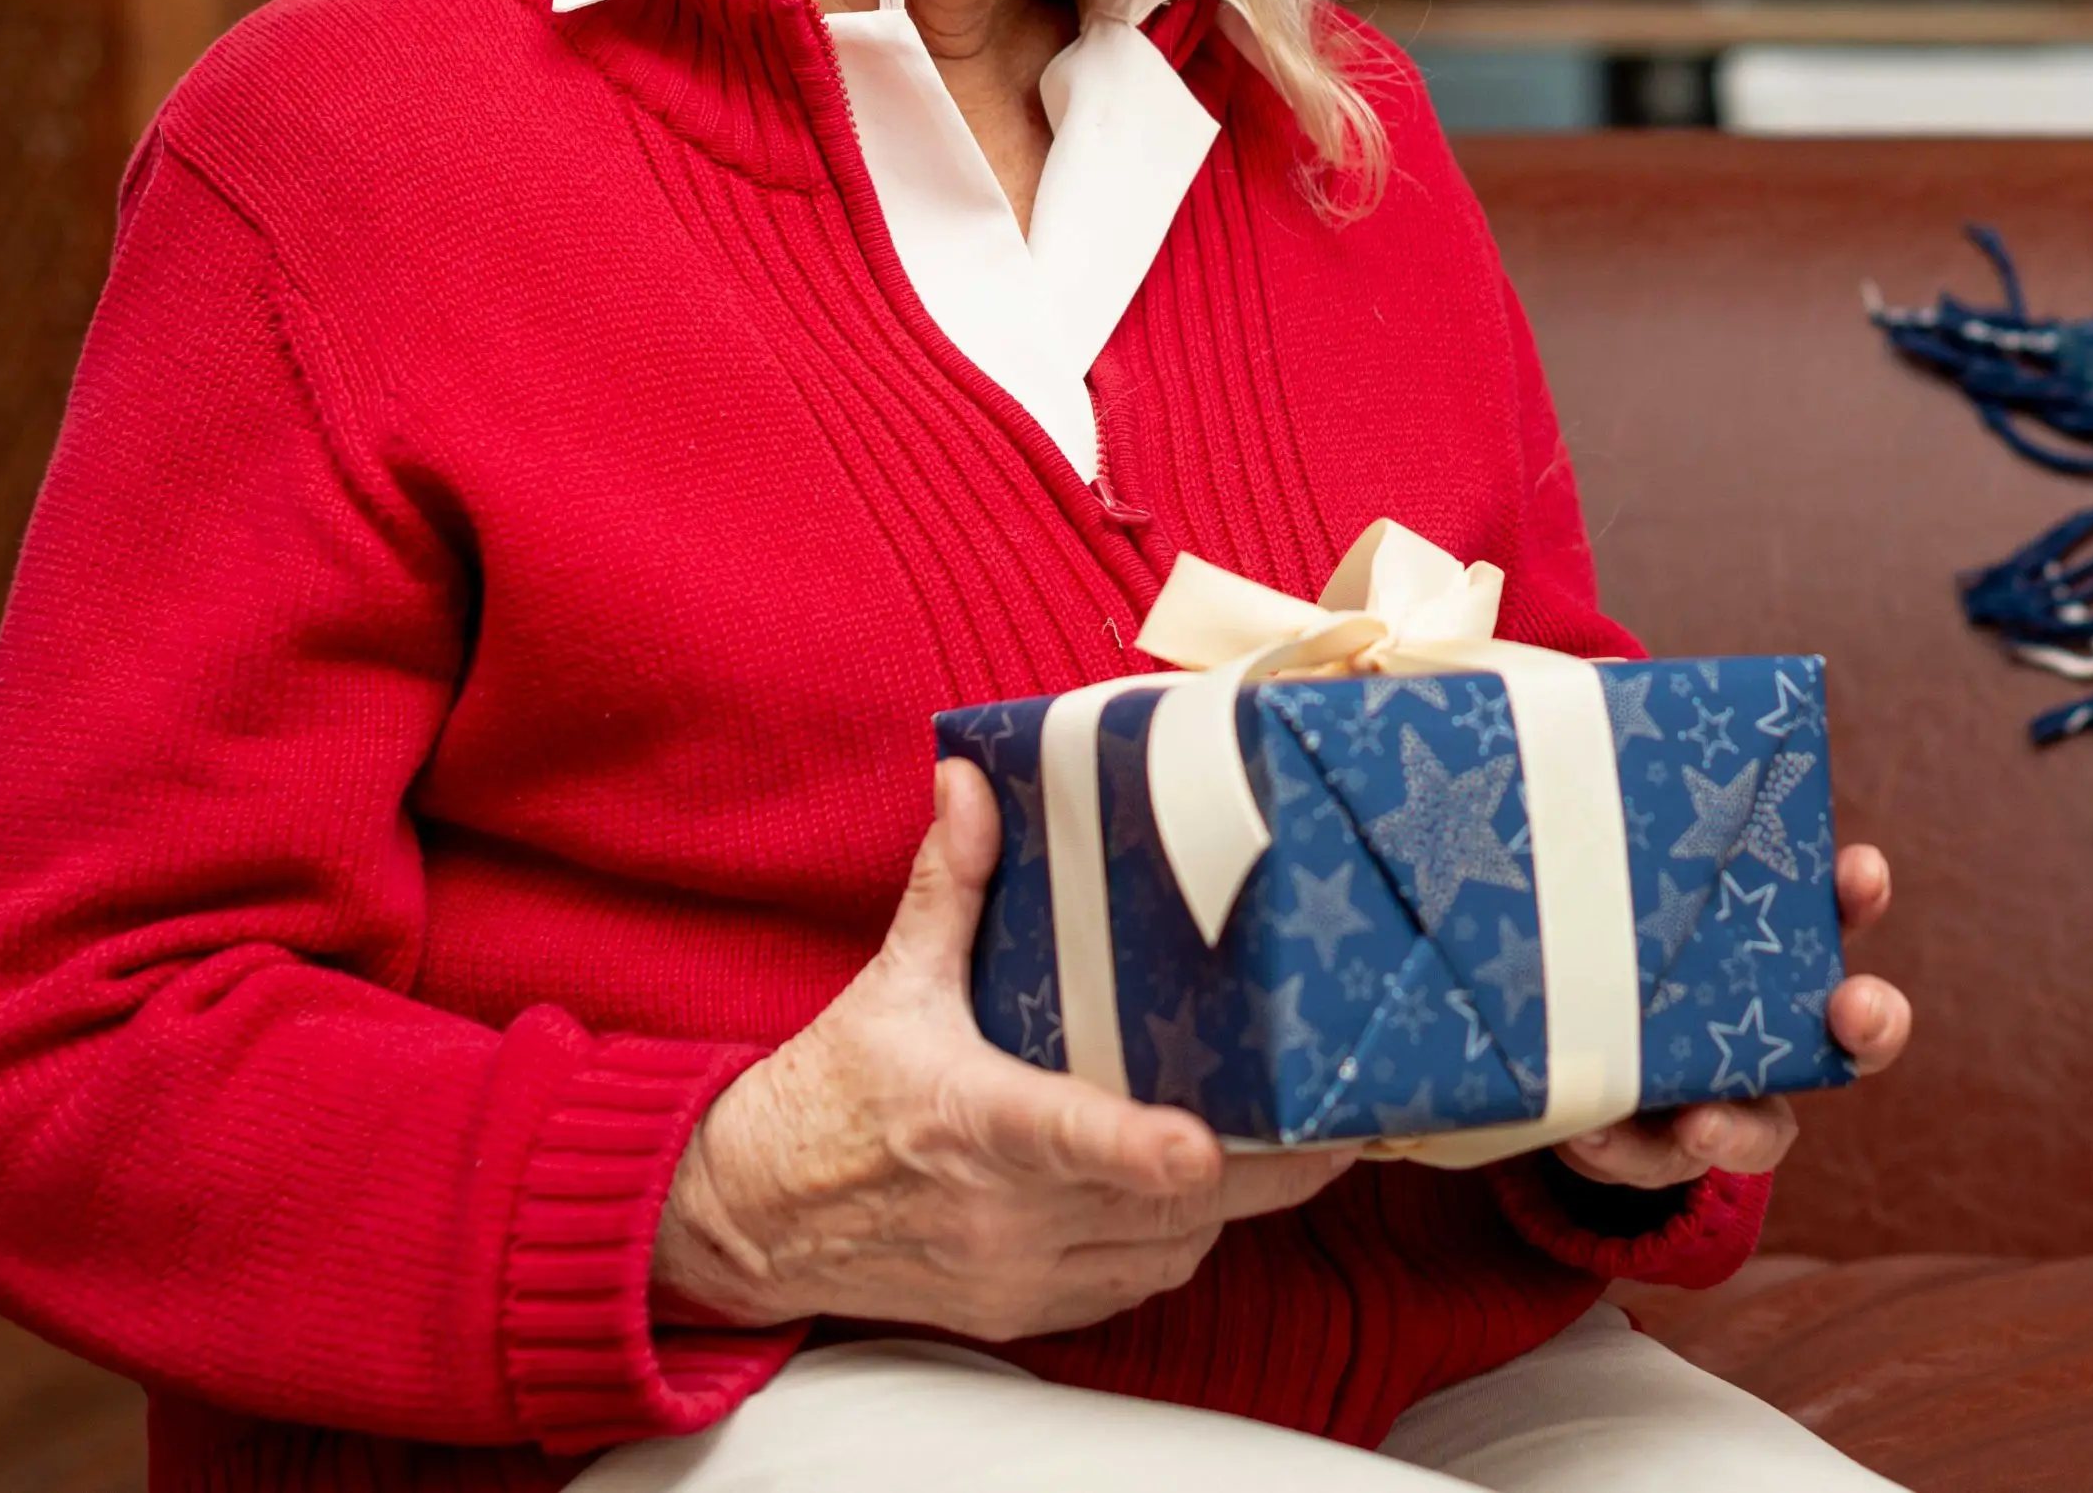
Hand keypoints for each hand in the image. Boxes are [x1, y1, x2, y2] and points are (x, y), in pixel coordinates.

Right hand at [652, 758, 1357, 1337]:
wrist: (749, 1218)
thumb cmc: (828, 1098)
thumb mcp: (889, 985)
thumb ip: (948, 886)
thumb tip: (971, 781)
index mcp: (972, 1122)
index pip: (1077, 1145)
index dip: (1152, 1152)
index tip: (1204, 1143)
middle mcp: (1002, 1214)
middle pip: (1165, 1209)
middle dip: (1262, 1171)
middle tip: (1343, 1121)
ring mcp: (1017, 1272)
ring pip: (1168, 1253)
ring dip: (1229, 1208)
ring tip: (1291, 1145)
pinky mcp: (1024, 1311)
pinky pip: (1136, 1283)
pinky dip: (1177, 1241)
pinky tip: (1200, 1191)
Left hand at [1551, 841, 1909, 1189]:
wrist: (1550, 1056)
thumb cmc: (1594, 946)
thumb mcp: (1611, 896)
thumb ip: (1622, 851)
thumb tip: (1592, 749)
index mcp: (1768, 957)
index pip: (1834, 916)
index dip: (1856, 895)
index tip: (1861, 868)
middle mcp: (1767, 1038)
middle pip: (1853, 1041)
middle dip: (1873, 1022)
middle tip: (1856, 1009)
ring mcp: (1720, 1102)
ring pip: (1756, 1132)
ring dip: (1734, 1128)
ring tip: (1698, 1122)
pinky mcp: (1653, 1149)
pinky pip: (1645, 1161)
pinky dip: (1621, 1149)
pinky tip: (1589, 1127)